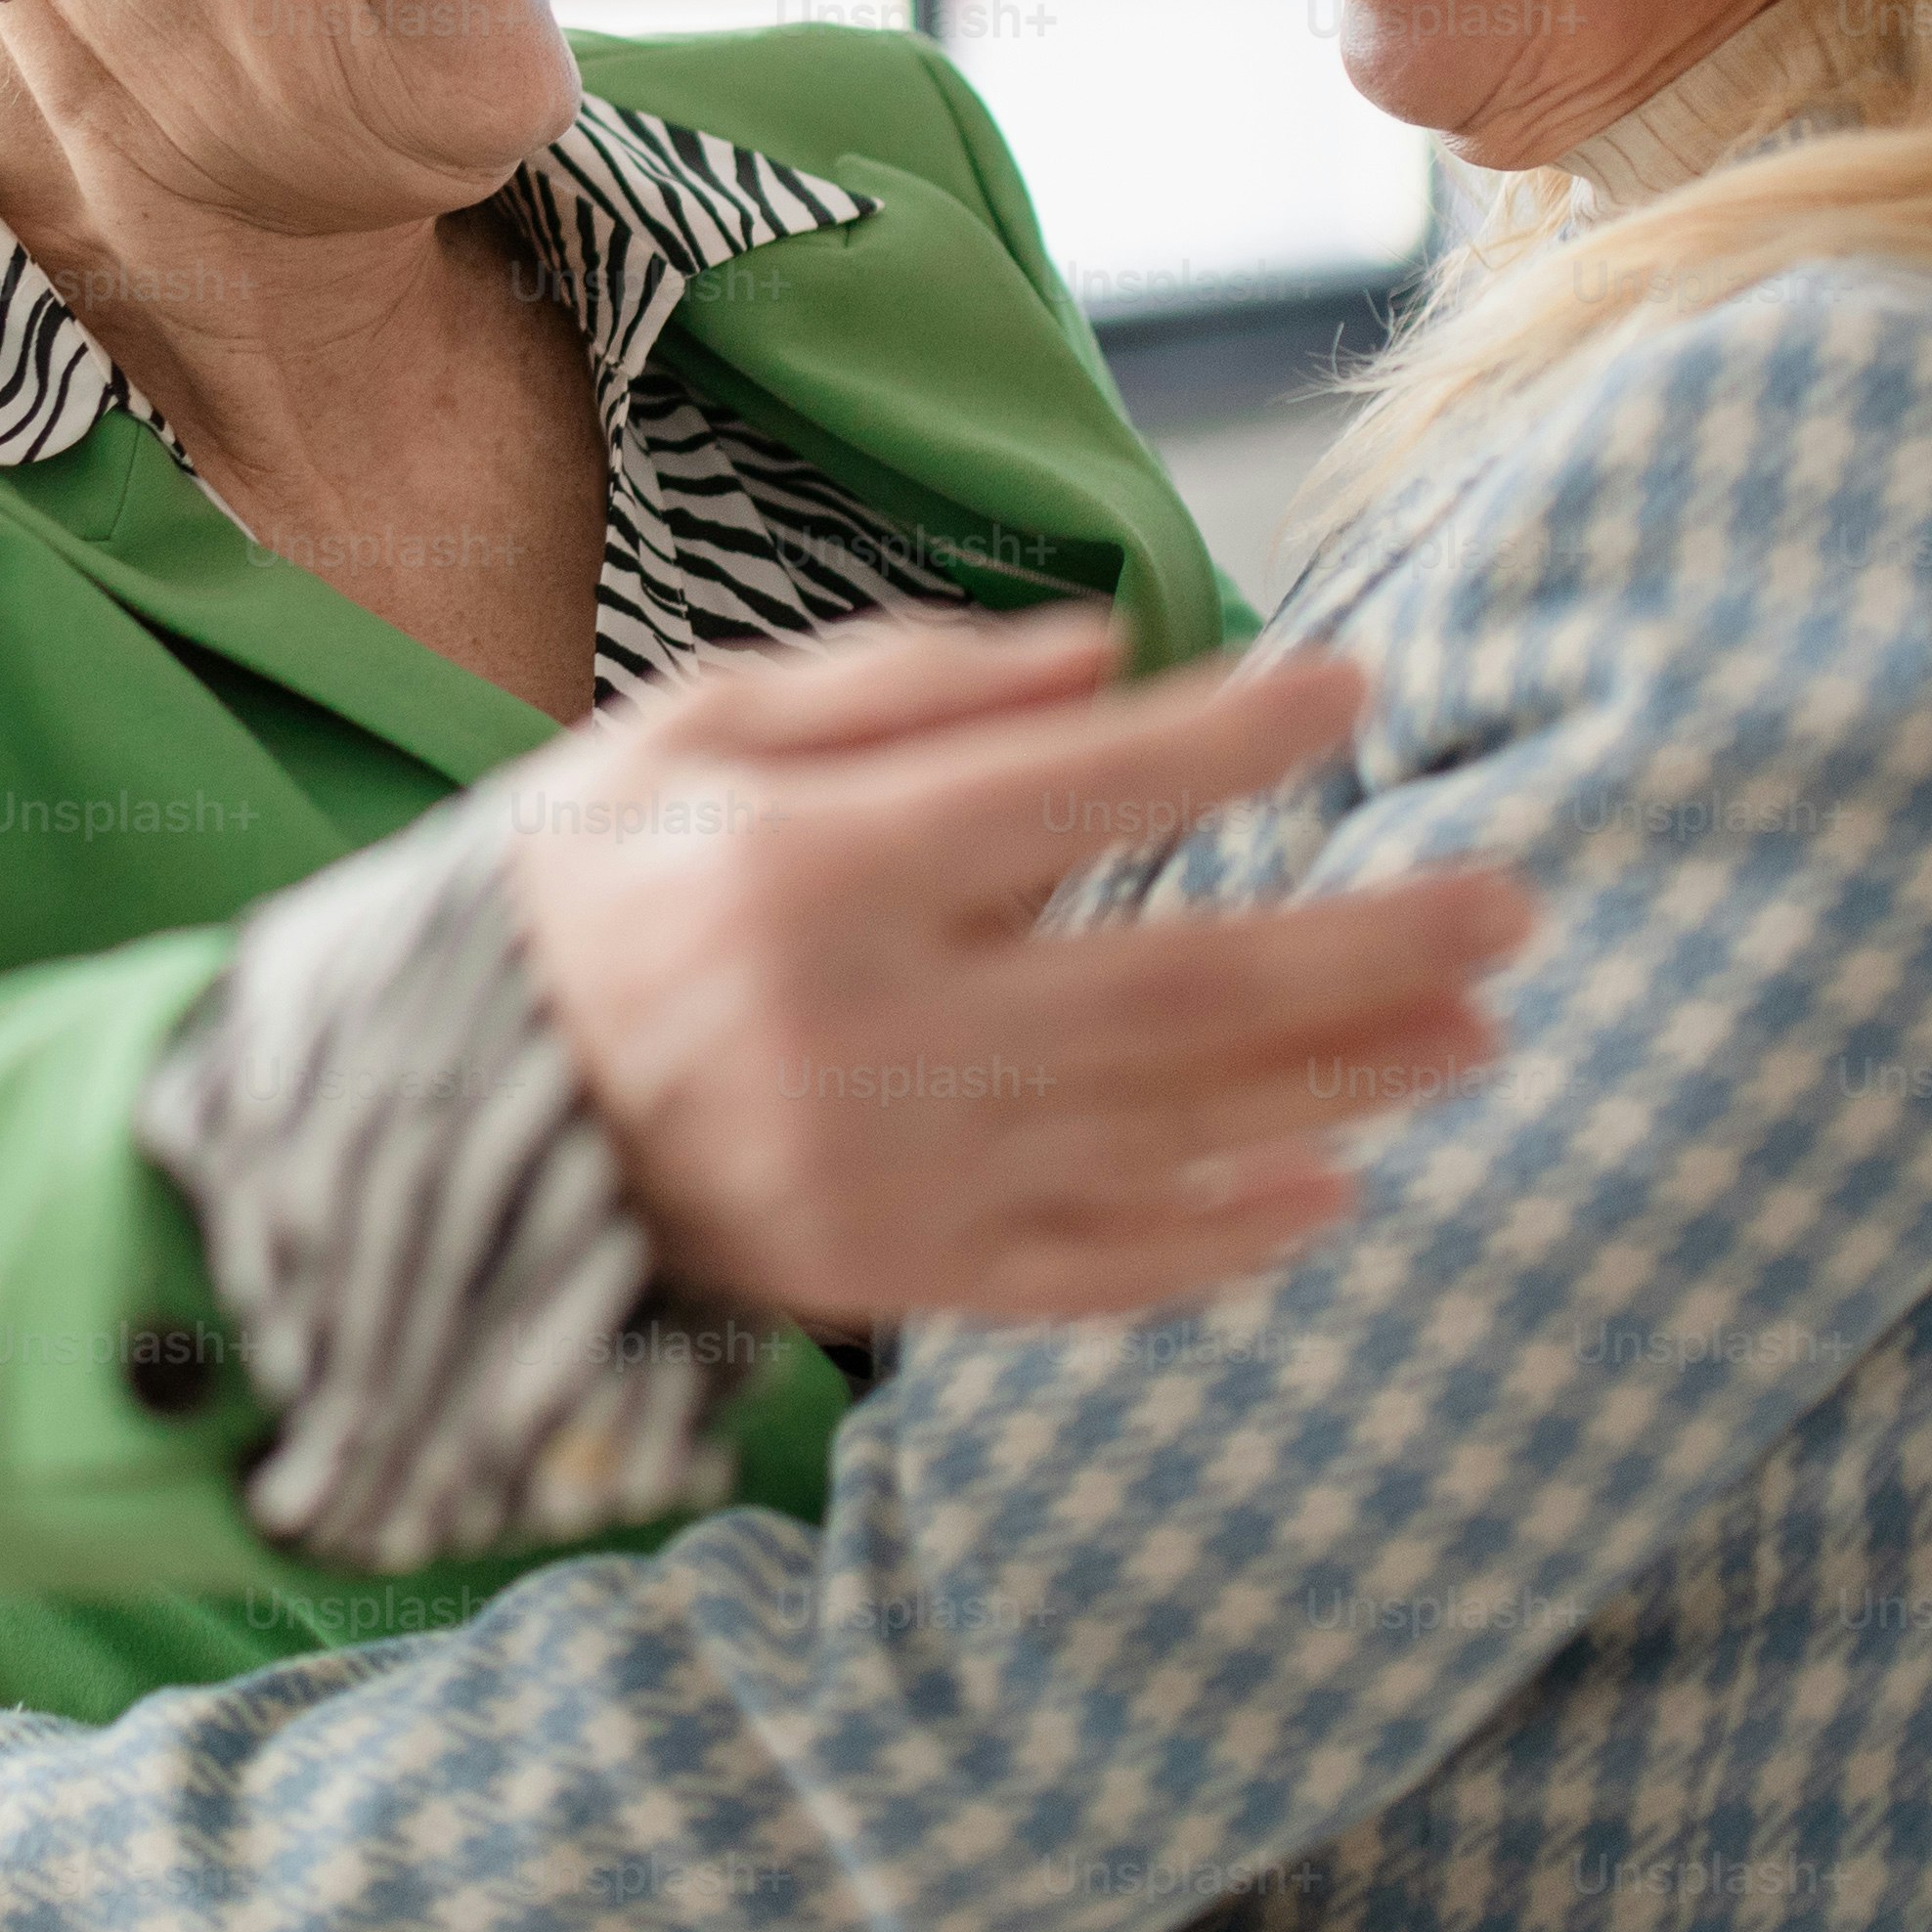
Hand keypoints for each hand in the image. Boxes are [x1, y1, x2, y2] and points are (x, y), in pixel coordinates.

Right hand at [499, 612, 1531, 1329]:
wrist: (419, 1123)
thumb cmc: (573, 890)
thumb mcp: (692, 731)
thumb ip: (899, 686)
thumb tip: (1110, 652)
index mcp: (806, 874)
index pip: (1070, 795)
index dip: (1227, 739)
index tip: (1348, 689)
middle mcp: (862, 1036)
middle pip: (1178, 993)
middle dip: (1366, 948)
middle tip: (1512, 902)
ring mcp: (887, 1179)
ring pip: (1171, 1136)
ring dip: (1345, 1083)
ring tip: (1478, 1028)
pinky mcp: (890, 1279)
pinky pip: (1096, 1271)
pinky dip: (1225, 1239)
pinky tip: (1338, 1188)